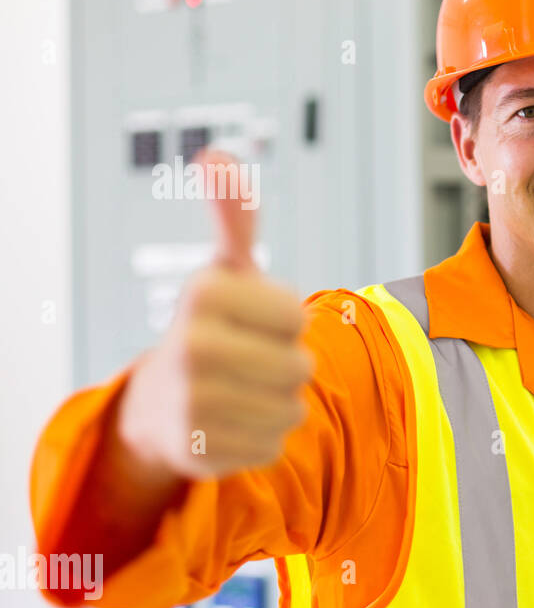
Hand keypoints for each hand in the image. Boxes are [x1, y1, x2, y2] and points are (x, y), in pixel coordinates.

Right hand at [116, 149, 313, 478]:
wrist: (159, 403)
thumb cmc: (210, 328)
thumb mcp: (227, 270)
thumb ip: (235, 216)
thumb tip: (217, 154)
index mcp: (204, 297)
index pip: (299, 318)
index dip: (286, 322)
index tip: (253, 321)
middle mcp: (192, 349)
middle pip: (301, 367)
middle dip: (286, 365)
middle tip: (248, 361)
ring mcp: (194, 406)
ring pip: (292, 410)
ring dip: (278, 403)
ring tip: (241, 391)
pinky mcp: (203, 453)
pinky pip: (273, 446)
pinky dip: (261, 437)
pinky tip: (230, 424)